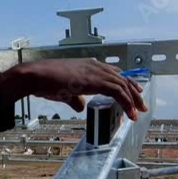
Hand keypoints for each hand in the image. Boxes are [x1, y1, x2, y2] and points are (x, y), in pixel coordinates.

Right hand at [1, 59, 147, 119]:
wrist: (37, 75)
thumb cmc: (45, 82)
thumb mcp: (63, 92)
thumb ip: (75, 98)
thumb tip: (80, 106)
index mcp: (88, 66)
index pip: (113, 73)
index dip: (126, 84)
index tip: (133, 93)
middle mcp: (95, 66)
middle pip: (122, 79)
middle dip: (133, 93)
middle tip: (141, 105)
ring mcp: (95, 72)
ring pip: (122, 85)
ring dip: (133, 99)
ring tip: (138, 111)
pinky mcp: (95, 81)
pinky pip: (117, 92)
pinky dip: (126, 103)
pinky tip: (129, 113)